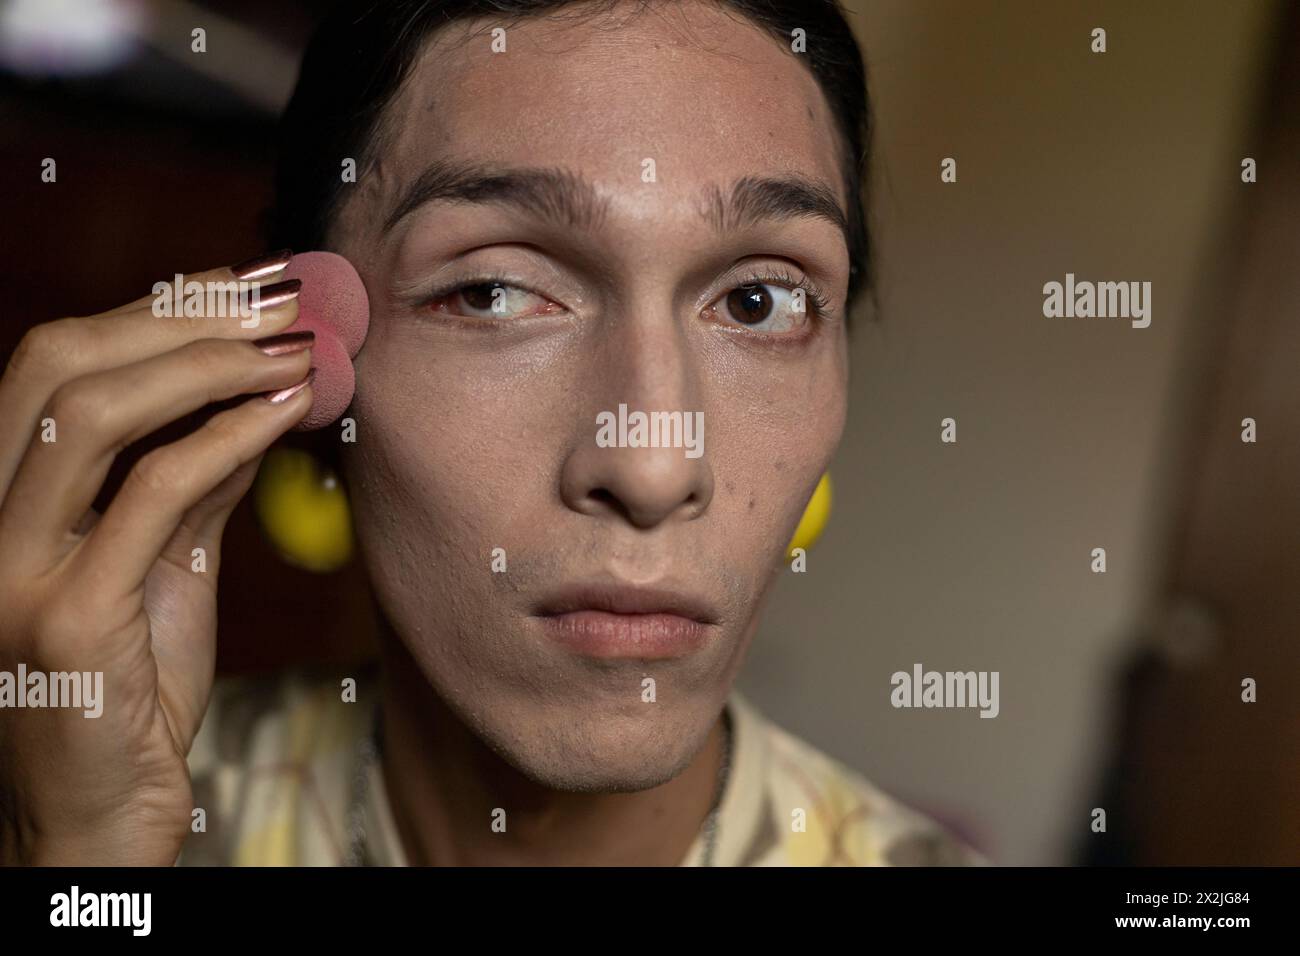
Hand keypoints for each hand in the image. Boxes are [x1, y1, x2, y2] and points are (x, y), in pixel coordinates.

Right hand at [0, 257, 312, 863]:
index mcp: (2, 500)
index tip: (243, 283)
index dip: (151, 310)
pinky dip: (229, 437)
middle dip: (179, 316)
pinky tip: (287, 411)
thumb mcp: (165, 571)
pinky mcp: (63, 620)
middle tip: (283, 299)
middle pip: (61, 365)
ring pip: (95, 414)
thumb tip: (254, 401)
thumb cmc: (129, 694)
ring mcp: (11, 569)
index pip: (57, 365)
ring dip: (209, 362)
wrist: (100, 816)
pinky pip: (155, 496)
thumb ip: (195, 488)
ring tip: (296, 345)